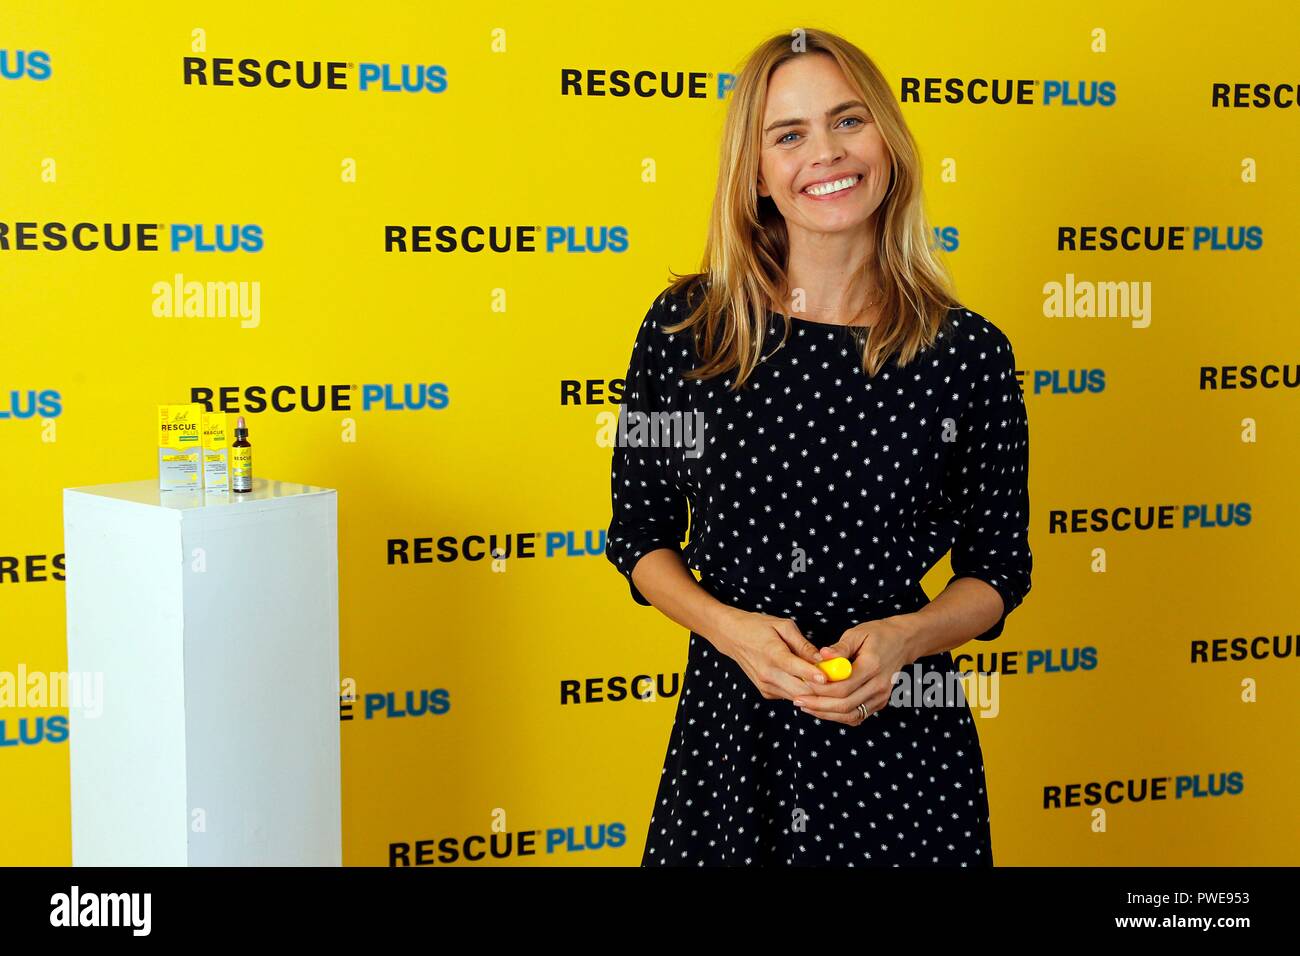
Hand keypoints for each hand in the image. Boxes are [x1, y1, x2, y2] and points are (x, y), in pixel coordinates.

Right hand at [708, 608, 829, 701]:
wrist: (731, 636)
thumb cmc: (758, 627)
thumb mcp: (783, 626)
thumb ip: (803, 644)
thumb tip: (823, 659)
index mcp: (772, 654)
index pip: (796, 668)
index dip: (814, 674)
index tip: (830, 676)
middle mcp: (767, 674)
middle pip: (801, 690)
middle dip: (821, 688)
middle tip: (838, 680)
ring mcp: (765, 685)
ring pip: (798, 696)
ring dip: (814, 691)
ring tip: (828, 680)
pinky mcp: (766, 692)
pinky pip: (790, 695)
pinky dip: (802, 691)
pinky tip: (808, 680)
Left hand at [793, 615, 917, 725]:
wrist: (902, 642)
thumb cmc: (877, 634)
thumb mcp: (857, 633)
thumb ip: (840, 647)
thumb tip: (821, 655)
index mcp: (872, 666)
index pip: (843, 686)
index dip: (820, 688)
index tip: (802, 682)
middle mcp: (879, 685)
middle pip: (845, 705)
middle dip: (818, 705)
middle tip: (797, 700)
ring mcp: (881, 697)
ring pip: (851, 715)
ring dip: (826, 714)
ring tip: (805, 706)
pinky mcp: (880, 702)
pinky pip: (857, 716)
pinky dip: (838, 716)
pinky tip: (822, 709)